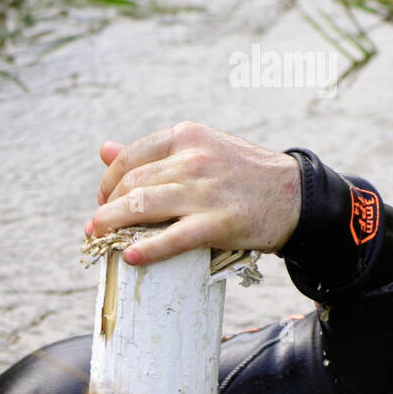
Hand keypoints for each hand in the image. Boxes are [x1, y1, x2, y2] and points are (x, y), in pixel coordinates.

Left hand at [84, 122, 301, 265]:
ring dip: (113, 225)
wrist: (296, 195)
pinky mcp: (217, 224)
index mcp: (187, 137)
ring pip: (143, 207)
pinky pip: (172, 238)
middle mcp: (193, 159)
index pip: (131, 157)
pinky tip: (130, 256)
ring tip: (100, 239)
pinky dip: (147, 249)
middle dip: (106, 208)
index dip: (109, 181)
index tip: (102, 199)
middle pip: (133, 184)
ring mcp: (204, 192)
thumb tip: (104, 150)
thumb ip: (154, 153)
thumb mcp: (201, 148)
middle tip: (96, 227)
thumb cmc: (243, 174)